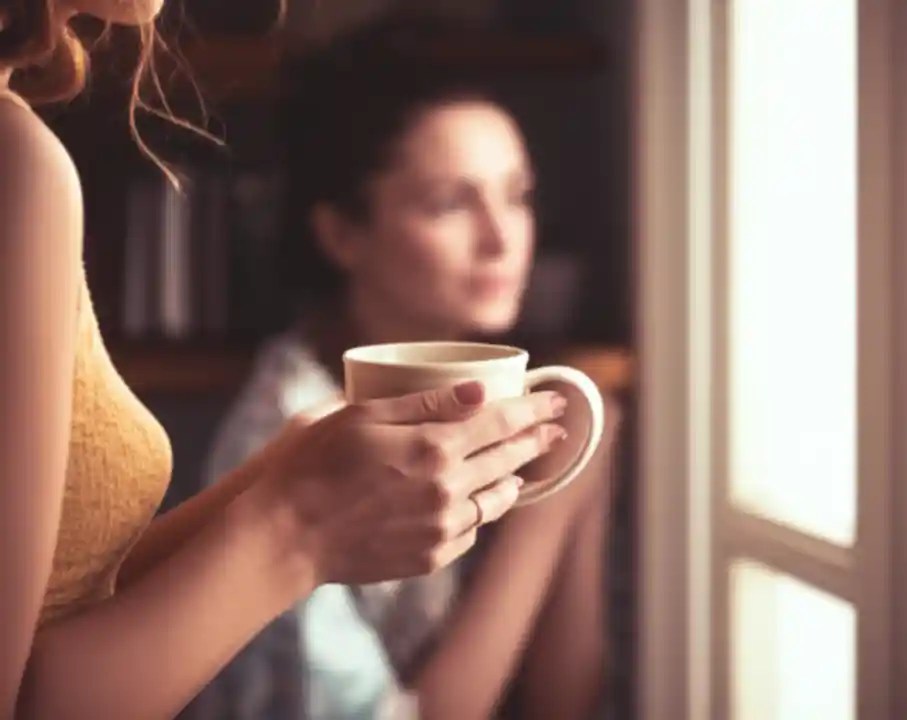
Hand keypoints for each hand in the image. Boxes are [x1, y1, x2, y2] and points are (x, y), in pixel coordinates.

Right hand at [253, 380, 566, 586]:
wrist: (285, 535)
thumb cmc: (312, 464)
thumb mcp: (363, 415)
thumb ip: (426, 404)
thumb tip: (481, 390)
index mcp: (433, 447)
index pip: (501, 422)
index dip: (533, 409)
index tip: (557, 401)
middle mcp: (447, 489)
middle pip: (507, 459)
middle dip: (535, 441)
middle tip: (555, 430)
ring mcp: (441, 527)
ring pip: (496, 501)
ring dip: (514, 480)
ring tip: (523, 469)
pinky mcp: (429, 556)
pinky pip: (471, 531)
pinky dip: (481, 513)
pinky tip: (481, 503)